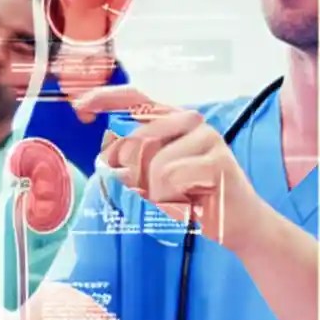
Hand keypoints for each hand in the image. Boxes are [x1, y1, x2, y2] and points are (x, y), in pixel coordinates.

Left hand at [74, 84, 267, 250]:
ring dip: (156, 192)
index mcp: (174, 120)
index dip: (105, 98)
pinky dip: (171, 199)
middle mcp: (191, 121)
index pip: (136, 97)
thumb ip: (136, 161)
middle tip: (155, 193)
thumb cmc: (194, 197)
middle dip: (133, 174)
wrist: (240, 222)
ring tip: (178, 198)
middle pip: (137, 141)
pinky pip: (171, 179)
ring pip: (153, 164)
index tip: (79, 106)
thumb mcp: (159, 176)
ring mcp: (207, 138)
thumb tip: (108, 161)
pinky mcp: (217, 160)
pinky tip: (190, 203)